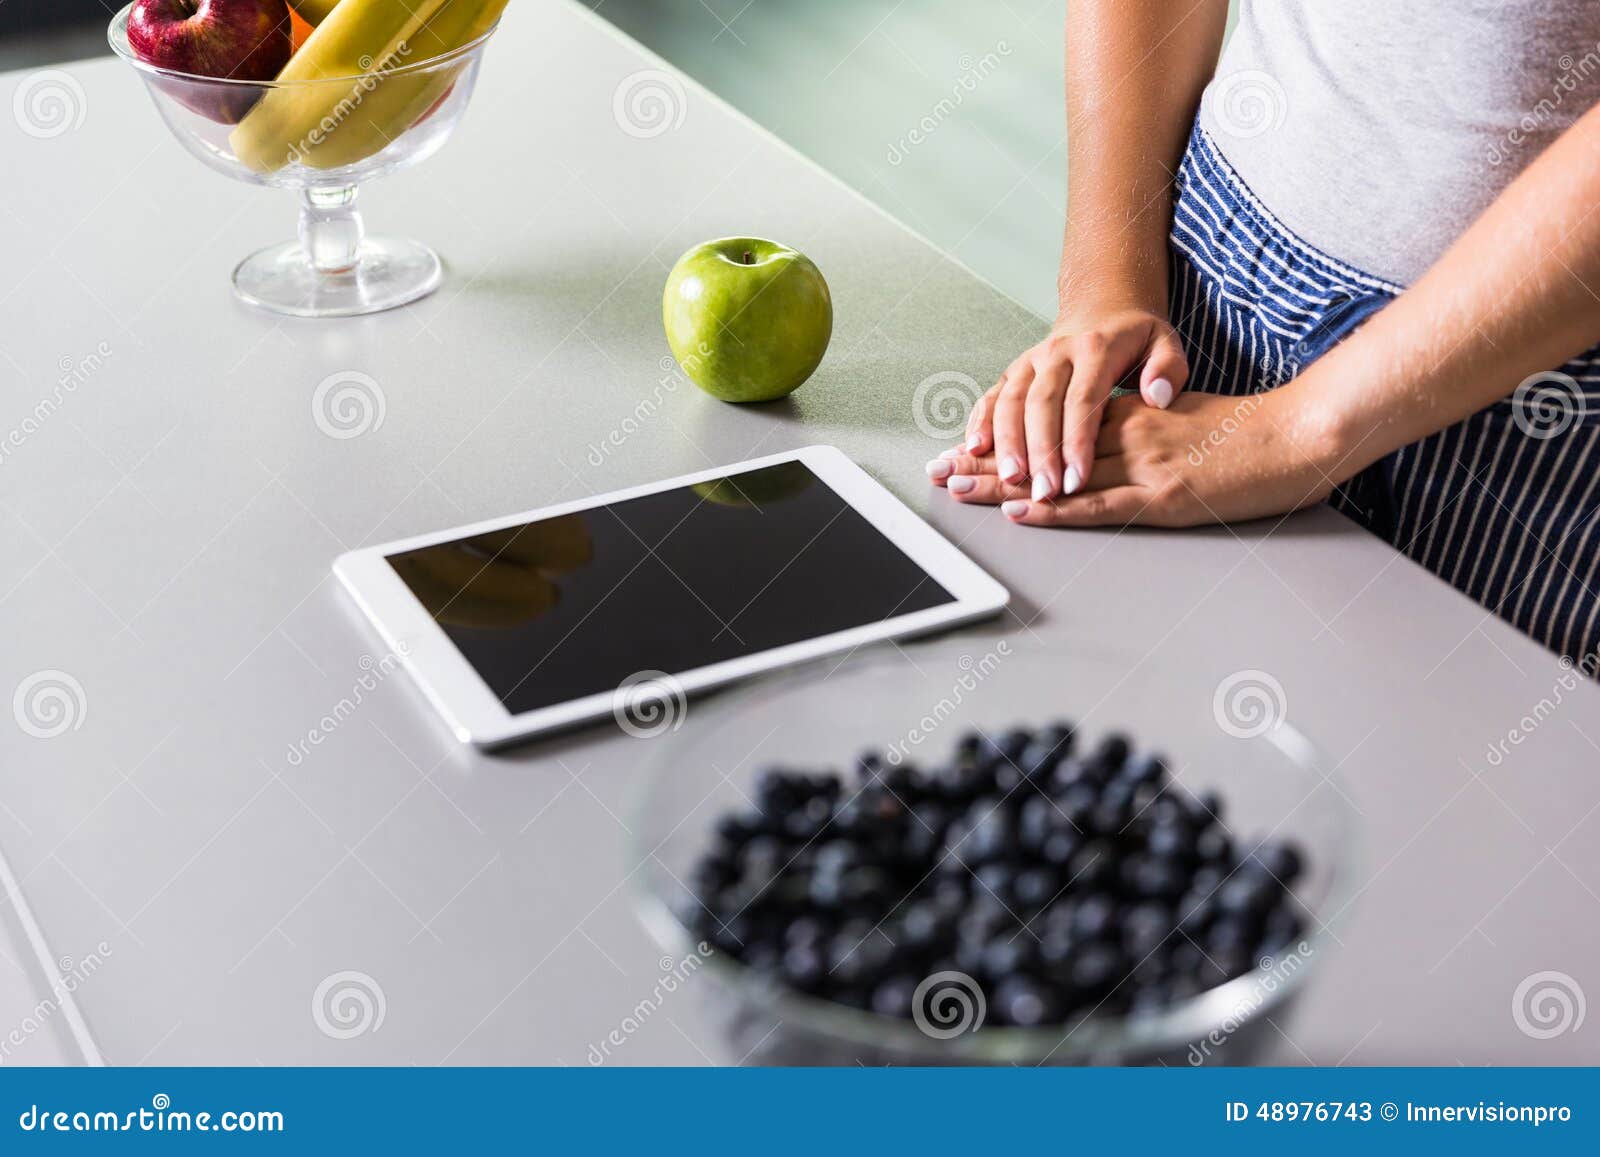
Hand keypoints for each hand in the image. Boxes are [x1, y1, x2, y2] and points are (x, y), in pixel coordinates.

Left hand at [928, 388, 1345, 527]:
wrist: (1301, 433)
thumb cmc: (1250, 432)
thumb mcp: (1187, 417)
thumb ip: (1144, 425)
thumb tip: (1106, 439)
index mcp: (1134, 413)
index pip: (1054, 424)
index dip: (1007, 437)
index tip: (965, 444)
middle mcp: (1129, 433)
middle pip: (1044, 447)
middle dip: (987, 459)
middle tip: (939, 467)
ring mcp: (1145, 465)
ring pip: (1059, 475)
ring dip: (1003, 483)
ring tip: (957, 486)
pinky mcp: (1165, 496)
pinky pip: (1099, 505)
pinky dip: (1055, 510)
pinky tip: (1019, 512)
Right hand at [962, 308, 1188, 501]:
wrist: (1102, 307)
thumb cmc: (1135, 337)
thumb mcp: (1165, 343)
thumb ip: (1169, 369)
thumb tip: (1158, 397)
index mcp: (1095, 348)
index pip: (1083, 400)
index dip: (1077, 442)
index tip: (1078, 480)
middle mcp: (1057, 352)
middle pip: (1041, 404)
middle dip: (1040, 451)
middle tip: (1043, 491)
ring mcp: (1030, 361)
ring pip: (1011, 401)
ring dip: (1007, 442)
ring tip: (1010, 479)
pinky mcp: (1013, 371)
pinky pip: (992, 396)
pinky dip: (980, 422)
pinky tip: (974, 449)